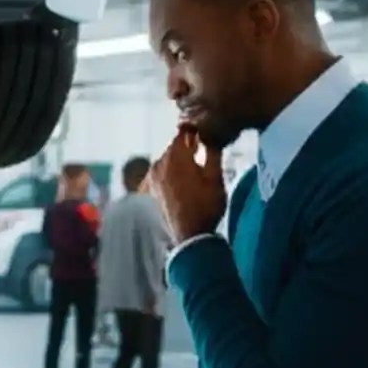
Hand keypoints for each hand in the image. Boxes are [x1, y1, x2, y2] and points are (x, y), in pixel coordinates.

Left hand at [149, 128, 226, 243]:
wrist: (190, 236)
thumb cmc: (206, 205)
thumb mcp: (215, 177)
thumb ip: (212, 152)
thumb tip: (209, 136)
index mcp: (175, 157)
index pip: (183, 134)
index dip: (194, 132)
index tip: (203, 132)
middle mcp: (160, 164)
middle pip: (174, 147)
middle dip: (187, 146)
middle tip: (202, 146)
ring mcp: (153, 177)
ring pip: (167, 160)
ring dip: (179, 160)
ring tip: (194, 164)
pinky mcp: (152, 190)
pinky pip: (162, 173)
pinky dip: (171, 172)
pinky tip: (182, 178)